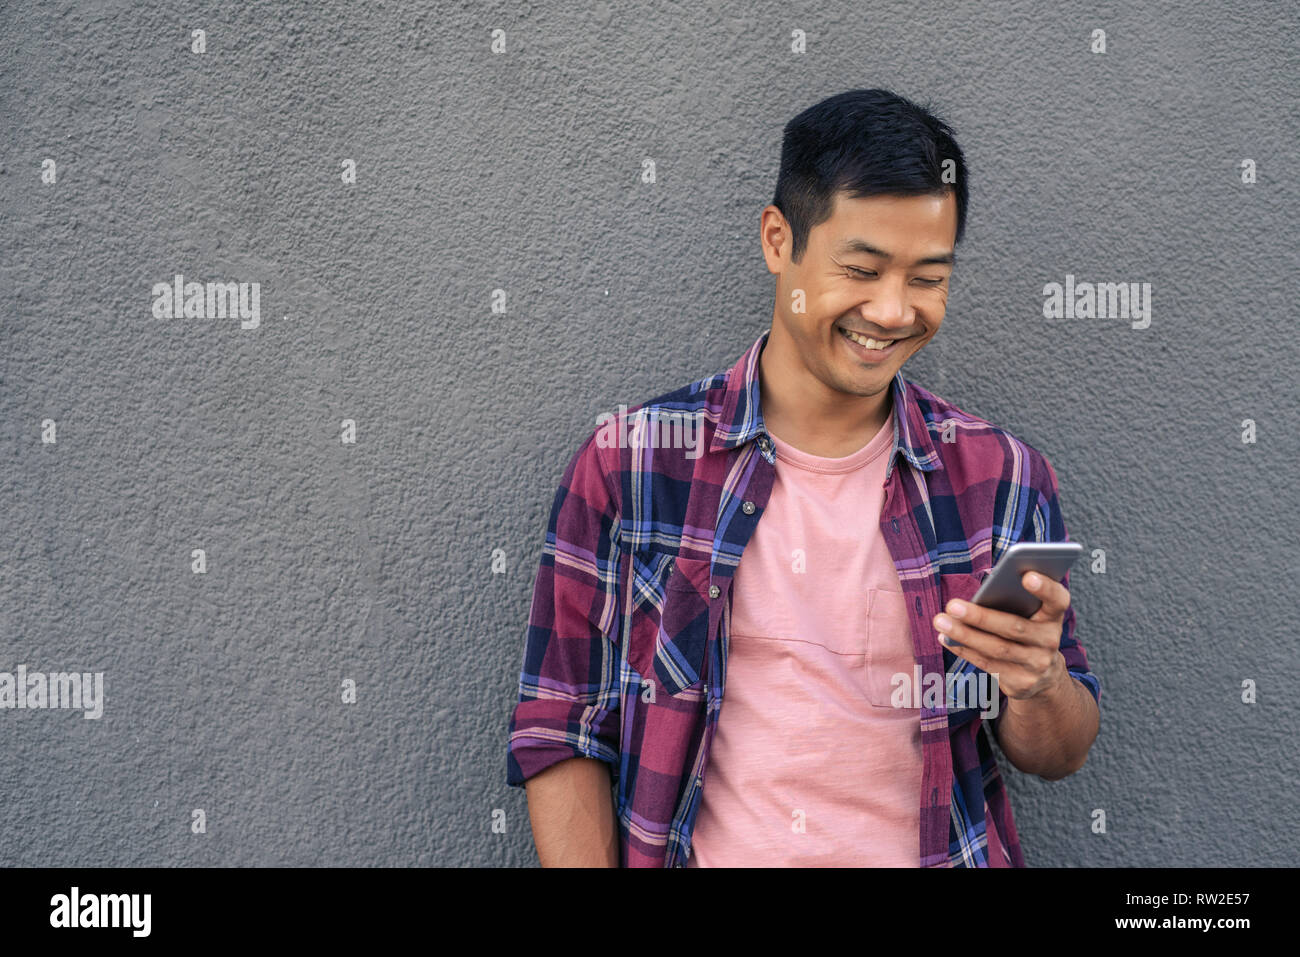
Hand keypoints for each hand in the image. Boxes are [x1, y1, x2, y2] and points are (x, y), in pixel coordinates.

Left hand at [932, 572, 1069, 700]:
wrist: (1045, 678)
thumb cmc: (1028, 632)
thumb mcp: (1031, 617)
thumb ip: (1015, 603)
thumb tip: (978, 596)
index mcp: (1053, 617)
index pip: (1058, 600)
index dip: (1046, 588)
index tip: (1027, 575)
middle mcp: (1049, 641)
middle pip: (1014, 627)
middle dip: (980, 617)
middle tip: (951, 604)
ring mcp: (1036, 665)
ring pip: (996, 649)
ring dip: (964, 635)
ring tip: (940, 621)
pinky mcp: (1020, 683)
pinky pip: (987, 664)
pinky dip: (963, 649)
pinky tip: (945, 638)